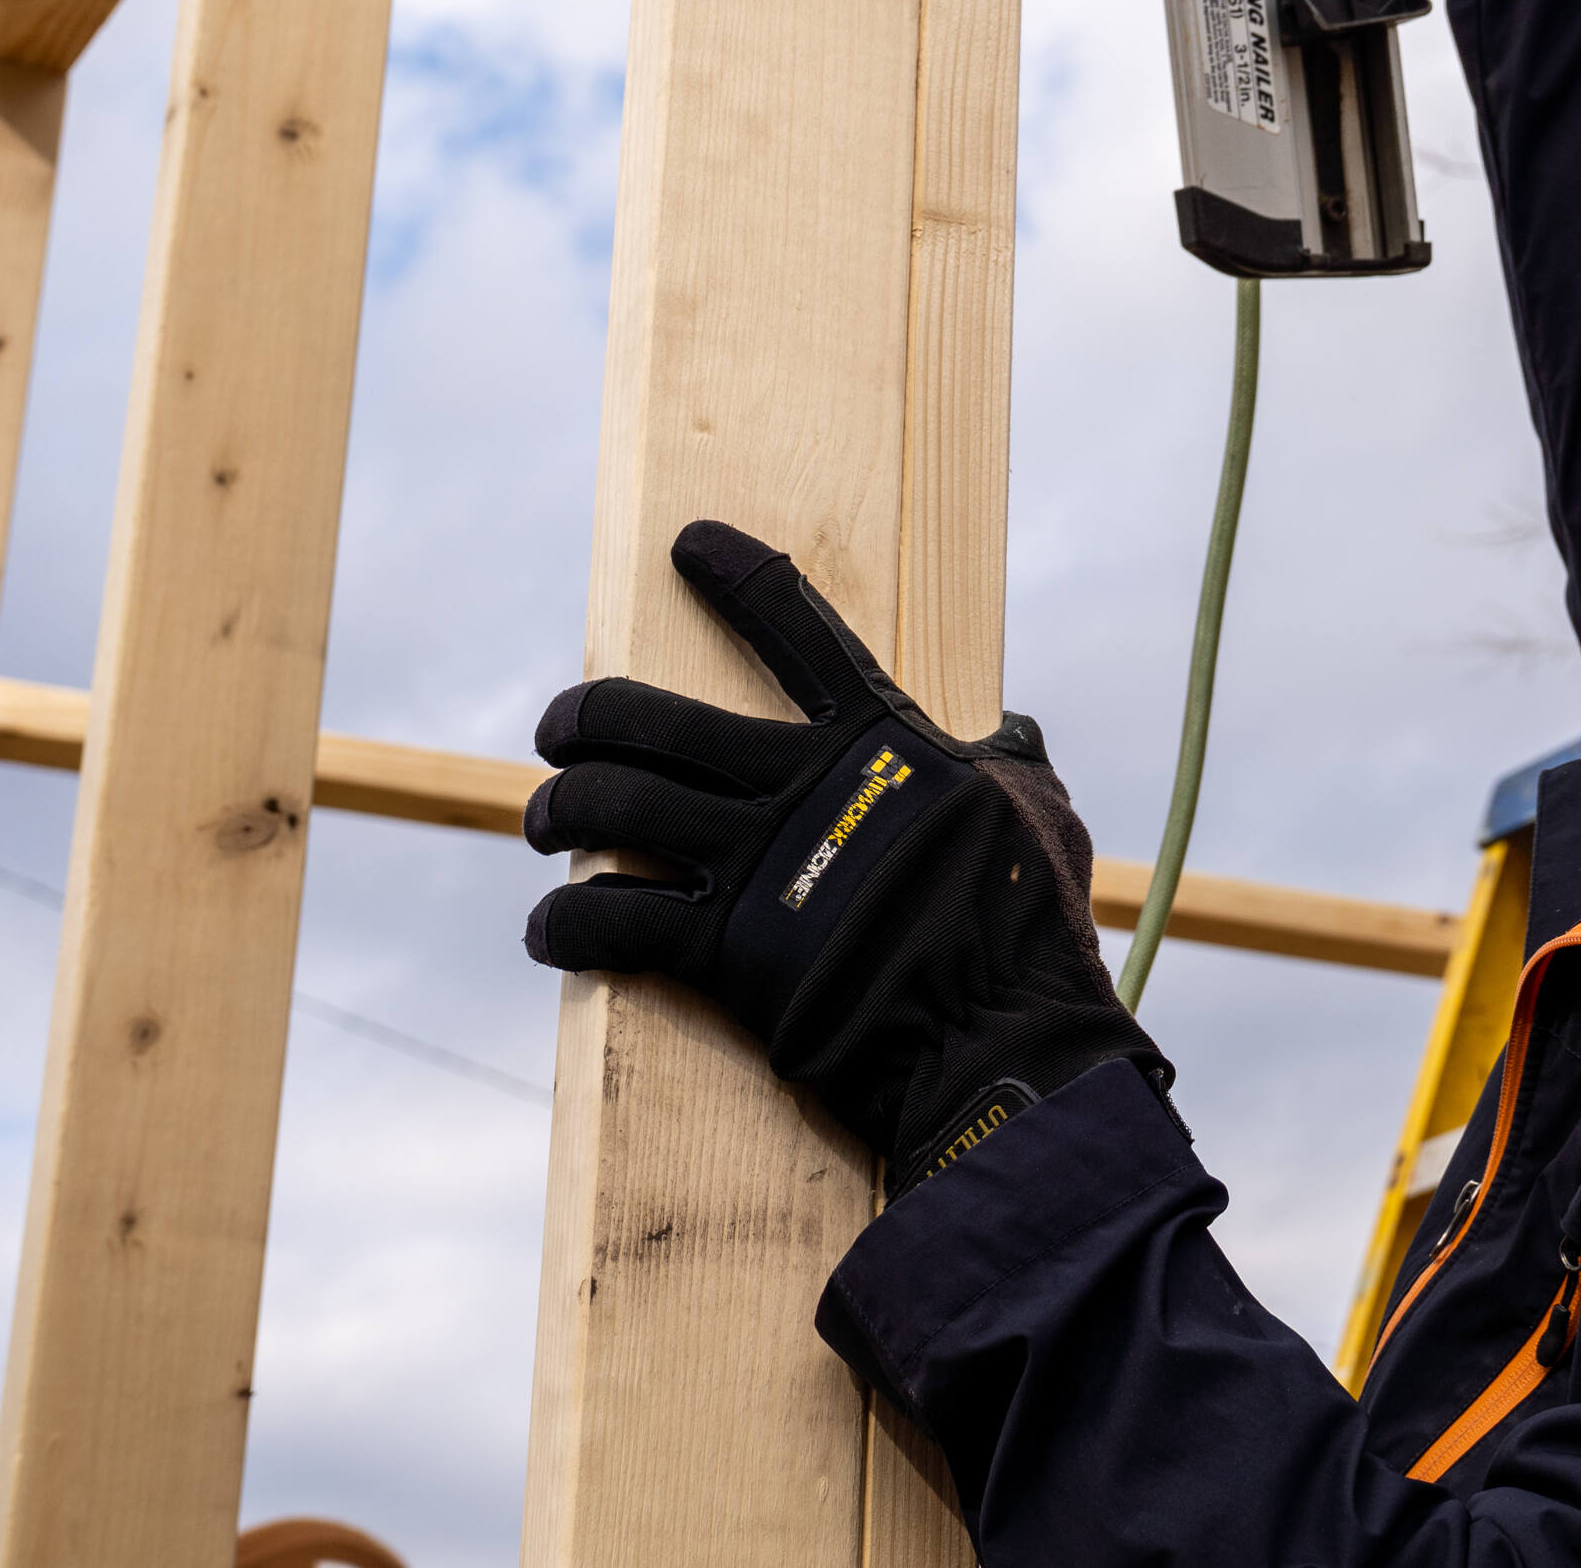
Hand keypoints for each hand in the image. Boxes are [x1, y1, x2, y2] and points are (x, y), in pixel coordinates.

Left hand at [529, 522, 1159, 1184]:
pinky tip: (552, 930)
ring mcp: (756, 866)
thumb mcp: (1038, 812)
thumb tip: (1009, 735)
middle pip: (652, 720)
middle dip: (582, 717)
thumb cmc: (1026, 926)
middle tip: (558, 732)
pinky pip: (609, 920)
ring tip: (542, 824)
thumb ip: (1010, 763)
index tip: (689, 544)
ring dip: (557, 811)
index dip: (735, 575)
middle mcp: (800, 786)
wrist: (998, 1035)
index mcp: (875, 739)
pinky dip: (565, 924)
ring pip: (610, 806)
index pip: (795, 628)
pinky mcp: (723, 952)